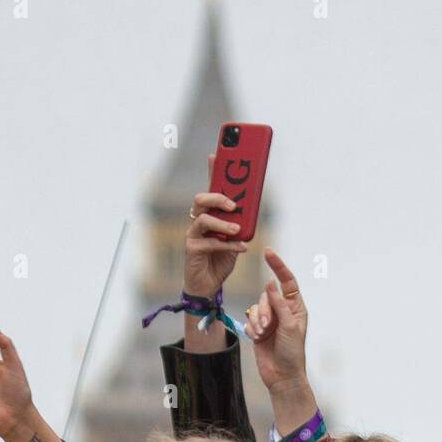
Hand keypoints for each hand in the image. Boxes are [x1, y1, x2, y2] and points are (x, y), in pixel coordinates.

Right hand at [183, 182, 247, 299]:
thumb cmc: (221, 260)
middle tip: (233, 204)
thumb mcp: (235, 239)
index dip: (211, 171)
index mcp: (209, 214)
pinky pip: (210, 242)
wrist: (209, 285)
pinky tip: (241, 248)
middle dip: (217, 197)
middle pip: (201, 199)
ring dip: (223, 223)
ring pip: (203, 219)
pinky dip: (228, 245)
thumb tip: (250, 210)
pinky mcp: (192, 249)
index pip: (210, 188)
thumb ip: (240, 224)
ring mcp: (193, 234)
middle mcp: (198, 220)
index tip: (215, 155)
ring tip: (238, 230)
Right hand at [244, 251, 309, 393]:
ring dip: (257, 321)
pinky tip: (257, 339)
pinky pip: (249, 320)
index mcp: (295, 307)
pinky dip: (251, 329)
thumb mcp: (289, 326)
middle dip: (264, 310)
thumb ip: (279, 304)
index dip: (278, 266)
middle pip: (266, 296)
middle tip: (267, 326)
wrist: (282, 375)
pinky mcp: (257, 330)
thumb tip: (270, 282)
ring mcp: (269, 320)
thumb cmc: (292, 352)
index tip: (268, 253)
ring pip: (256, 307)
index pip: (287, 281)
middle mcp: (282, 311)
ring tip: (262, 334)